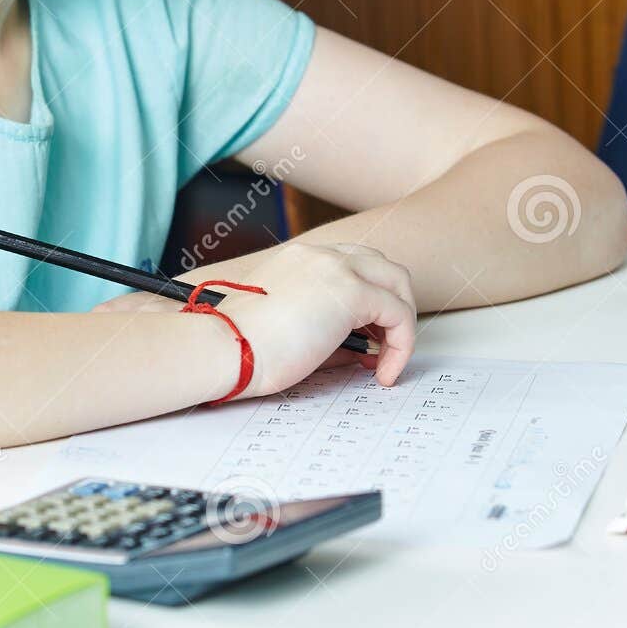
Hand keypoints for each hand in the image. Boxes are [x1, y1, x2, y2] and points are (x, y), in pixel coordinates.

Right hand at [188, 239, 415, 397]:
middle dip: (392, 304)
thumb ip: (328, 331)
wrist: (225, 348)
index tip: (366, 337)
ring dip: (400, 321)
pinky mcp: (351, 293)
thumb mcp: (288, 328)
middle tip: (385, 344)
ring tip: (388, 360)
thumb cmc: (240, 346)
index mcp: (299, 259)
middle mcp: (320, 255)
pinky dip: (401, 343)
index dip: (368, 300)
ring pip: (397, 282)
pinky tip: (383, 371)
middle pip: (381, 267)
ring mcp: (337, 269)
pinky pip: (398, 314)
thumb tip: (363, 352)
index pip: (351, 264)